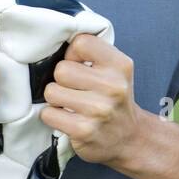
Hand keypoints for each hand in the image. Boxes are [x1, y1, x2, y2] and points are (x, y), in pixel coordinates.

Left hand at [41, 33, 145, 165]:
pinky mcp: (84, 130)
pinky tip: (68, 119)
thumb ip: (92, 52)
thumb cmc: (113, 99)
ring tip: (71, 104)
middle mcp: (113, 87)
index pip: (81, 42)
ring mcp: (99, 110)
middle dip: (61, 80)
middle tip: (74, 89)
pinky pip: (48, 114)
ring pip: (51, 91)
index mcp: (120, 65)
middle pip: (61, 69)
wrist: (129, 138)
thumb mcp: (114, 70)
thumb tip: (56, 40)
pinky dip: (53, 116)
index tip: (79, 65)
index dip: (72, 54)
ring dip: (56, 99)